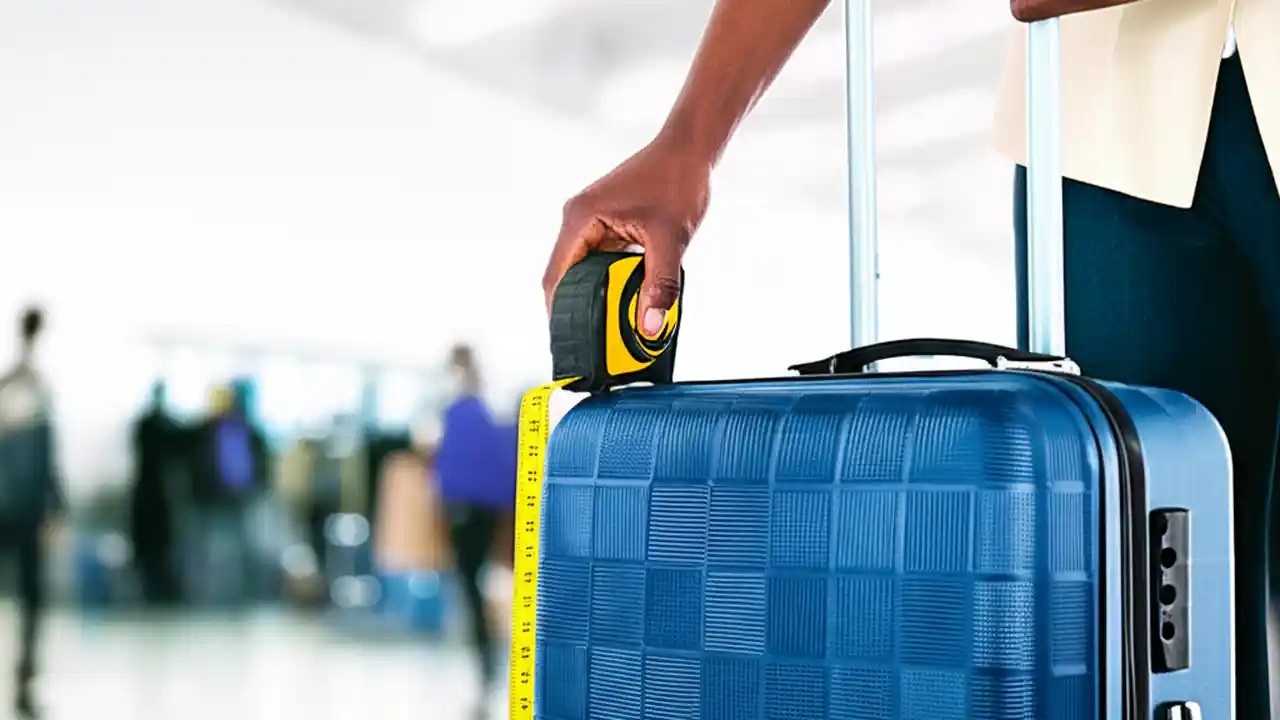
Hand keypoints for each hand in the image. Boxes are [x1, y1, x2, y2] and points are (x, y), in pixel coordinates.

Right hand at [543, 135, 710, 336]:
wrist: (690, 149)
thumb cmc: (678, 182)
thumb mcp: (672, 240)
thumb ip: (660, 285)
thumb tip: (649, 326)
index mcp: (581, 218)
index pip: (557, 277)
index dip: (559, 313)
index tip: (569, 341)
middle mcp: (578, 219)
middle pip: (565, 276)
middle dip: (577, 309)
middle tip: (591, 342)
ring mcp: (591, 220)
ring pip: (583, 270)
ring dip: (593, 296)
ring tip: (606, 328)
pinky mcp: (606, 222)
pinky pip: (599, 261)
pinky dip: (608, 282)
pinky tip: (623, 301)